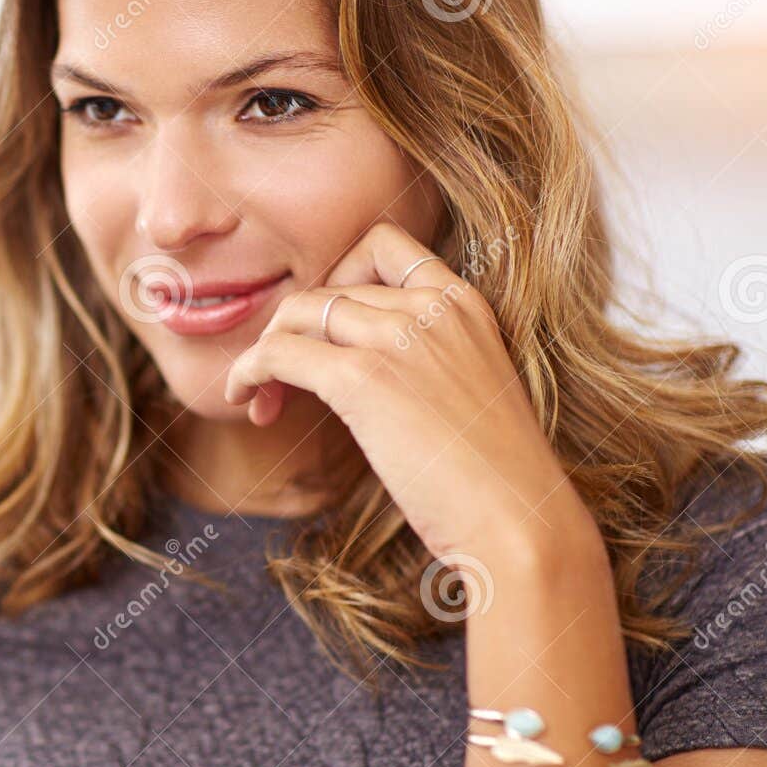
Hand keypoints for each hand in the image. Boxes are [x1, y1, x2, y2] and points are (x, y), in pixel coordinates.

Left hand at [224, 222, 596, 569]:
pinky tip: (247, 400)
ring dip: (264, 351)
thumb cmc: (494, 478)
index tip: (322, 328)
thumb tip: (355, 369)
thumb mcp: (467, 392)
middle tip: (278, 382)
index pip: (381, 245)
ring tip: (260, 399)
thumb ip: (423, 361)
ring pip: (296, 313)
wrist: (519, 521)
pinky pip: (279, 353)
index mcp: (463, 304)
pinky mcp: (363, 379)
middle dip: (292, 330)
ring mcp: (398, 339)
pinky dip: (250, 372)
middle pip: (326, 287)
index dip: (336, 276)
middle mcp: (430, 308)